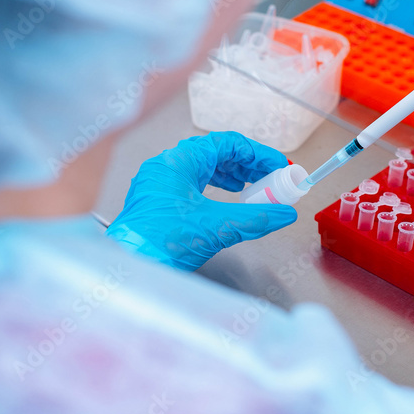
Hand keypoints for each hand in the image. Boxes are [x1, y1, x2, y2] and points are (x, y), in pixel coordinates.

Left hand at [106, 131, 297, 270]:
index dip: (257, 154)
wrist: (129, 269)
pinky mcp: (159, 202)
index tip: (277, 165)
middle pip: (215, 153)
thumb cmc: (158, 243)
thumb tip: (283, 212)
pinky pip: (194, 183)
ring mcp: (160, 184)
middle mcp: (167, 167)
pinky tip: (229, 198)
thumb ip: (255, 218)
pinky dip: (216, 187)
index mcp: (178, 162)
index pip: (226, 143)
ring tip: (255, 187)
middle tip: (271, 177)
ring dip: (233, 175)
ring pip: (204, 168)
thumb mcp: (216, 228)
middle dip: (247, 165)